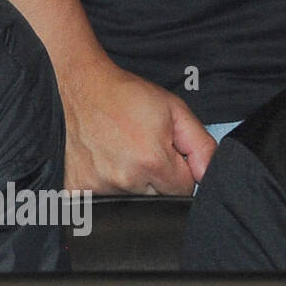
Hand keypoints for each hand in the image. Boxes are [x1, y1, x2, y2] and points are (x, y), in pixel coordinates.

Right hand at [58, 57, 215, 194]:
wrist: (82, 85)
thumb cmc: (126, 95)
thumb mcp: (175, 110)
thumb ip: (201, 146)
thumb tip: (209, 176)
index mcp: (152, 161)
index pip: (183, 189)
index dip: (178, 171)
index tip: (164, 152)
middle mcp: (124, 178)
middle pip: (156, 198)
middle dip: (155, 179)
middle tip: (140, 150)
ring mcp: (97, 185)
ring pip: (129, 198)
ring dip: (129, 181)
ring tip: (119, 152)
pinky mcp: (77, 187)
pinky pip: (99, 199)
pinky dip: (103, 184)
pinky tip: (101, 161)